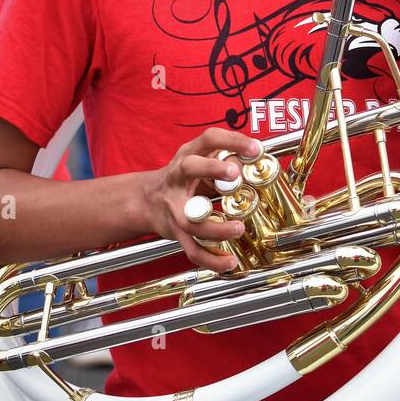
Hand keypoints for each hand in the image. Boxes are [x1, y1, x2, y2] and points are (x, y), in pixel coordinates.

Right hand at [141, 128, 262, 271]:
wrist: (145, 201)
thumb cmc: (181, 180)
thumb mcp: (199, 162)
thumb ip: (225, 162)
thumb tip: (250, 167)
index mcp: (188, 156)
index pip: (209, 138)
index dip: (232, 140)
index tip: (254, 148)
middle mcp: (178, 177)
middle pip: (191, 168)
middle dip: (213, 169)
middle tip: (235, 174)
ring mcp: (175, 207)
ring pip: (193, 219)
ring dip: (217, 227)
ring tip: (238, 228)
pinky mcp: (176, 232)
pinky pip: (193, 249)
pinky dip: (211, 259)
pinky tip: (229, 261)